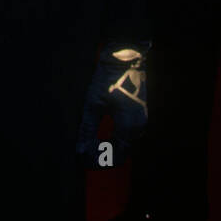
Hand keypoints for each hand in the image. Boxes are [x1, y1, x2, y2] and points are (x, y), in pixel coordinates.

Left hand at [76, 43, 148, 167]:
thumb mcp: (93, 103)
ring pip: (124, 145)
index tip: (82, 158)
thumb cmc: (108, 79)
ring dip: (108, 148)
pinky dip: (114, 139)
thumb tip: (80, 150)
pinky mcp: (138, 117)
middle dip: (102, 156)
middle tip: (83, 152)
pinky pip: (126, 135)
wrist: (125, 59)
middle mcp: (138, 128)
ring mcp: (140, 122)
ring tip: (89, 144)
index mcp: (128, 127)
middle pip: (120, 153)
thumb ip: (87, 129)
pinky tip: (100, 135)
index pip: (115, 156)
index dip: (98, 160)